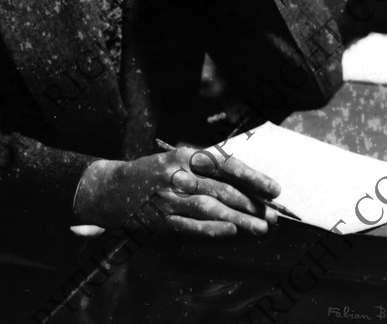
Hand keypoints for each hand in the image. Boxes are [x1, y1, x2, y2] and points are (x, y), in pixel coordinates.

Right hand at [74, 146, 279, 237]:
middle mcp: (178, 173)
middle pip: (222, 188)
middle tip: (273, 214)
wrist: (113, 187)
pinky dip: (212, 229)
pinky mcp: (161, 219)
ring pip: (211, 208)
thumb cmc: (154, 172)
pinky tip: (230, 232)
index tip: (273, 188)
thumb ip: (207, 168)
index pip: (225, 164)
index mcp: (185, 154)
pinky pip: (191, 225)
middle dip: (252, 203)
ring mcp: (169, 197)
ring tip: (260, 227)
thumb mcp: (178, 159)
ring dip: (239, 219)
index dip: (252, 177)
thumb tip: (246, 182)